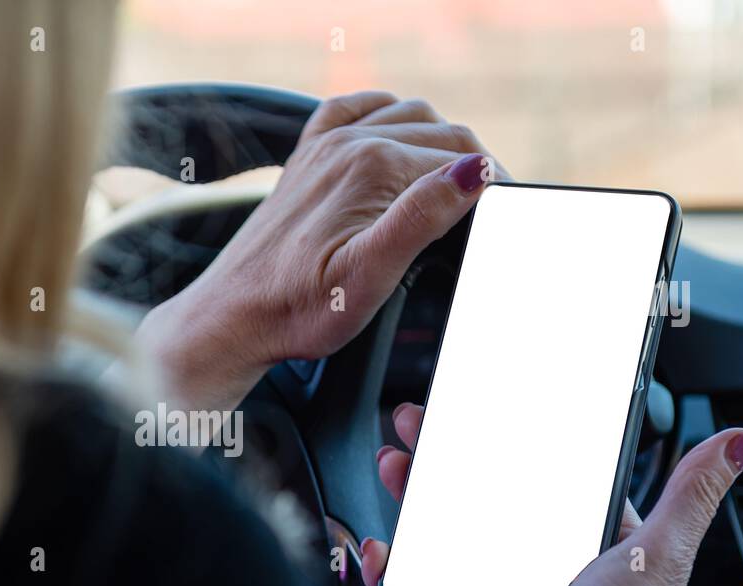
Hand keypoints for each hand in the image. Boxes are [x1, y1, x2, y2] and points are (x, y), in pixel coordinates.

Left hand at [135, 92, 506, 410]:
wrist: (234, 317)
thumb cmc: (298, 310)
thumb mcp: (370, 278)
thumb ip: (421, 218)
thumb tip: (472, 172)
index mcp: (373, 167)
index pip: (462, 161)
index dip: (495, 189)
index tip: (508, 220)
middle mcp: (349, 144)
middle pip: (442, 136)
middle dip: (475, 168)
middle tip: (491, 212)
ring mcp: (325, 146)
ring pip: (408, 118)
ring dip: (441, 142)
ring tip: (458, 185)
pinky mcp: (307, 158)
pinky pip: (355, 111)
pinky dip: (386, 114)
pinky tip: (398, 136)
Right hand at [361, 403, 742, 585]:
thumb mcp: (656, 556)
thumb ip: (687, 497)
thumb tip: (738, 442)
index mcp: (596, 554)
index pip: (549, 488)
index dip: (513, 448)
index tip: (484, 417)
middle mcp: (551, 581)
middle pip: (488, 510)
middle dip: (448, 467)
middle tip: (419, 430)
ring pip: (451, 546)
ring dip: (418, 507)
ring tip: (394, 469)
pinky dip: (396, 577)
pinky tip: (381, 551)